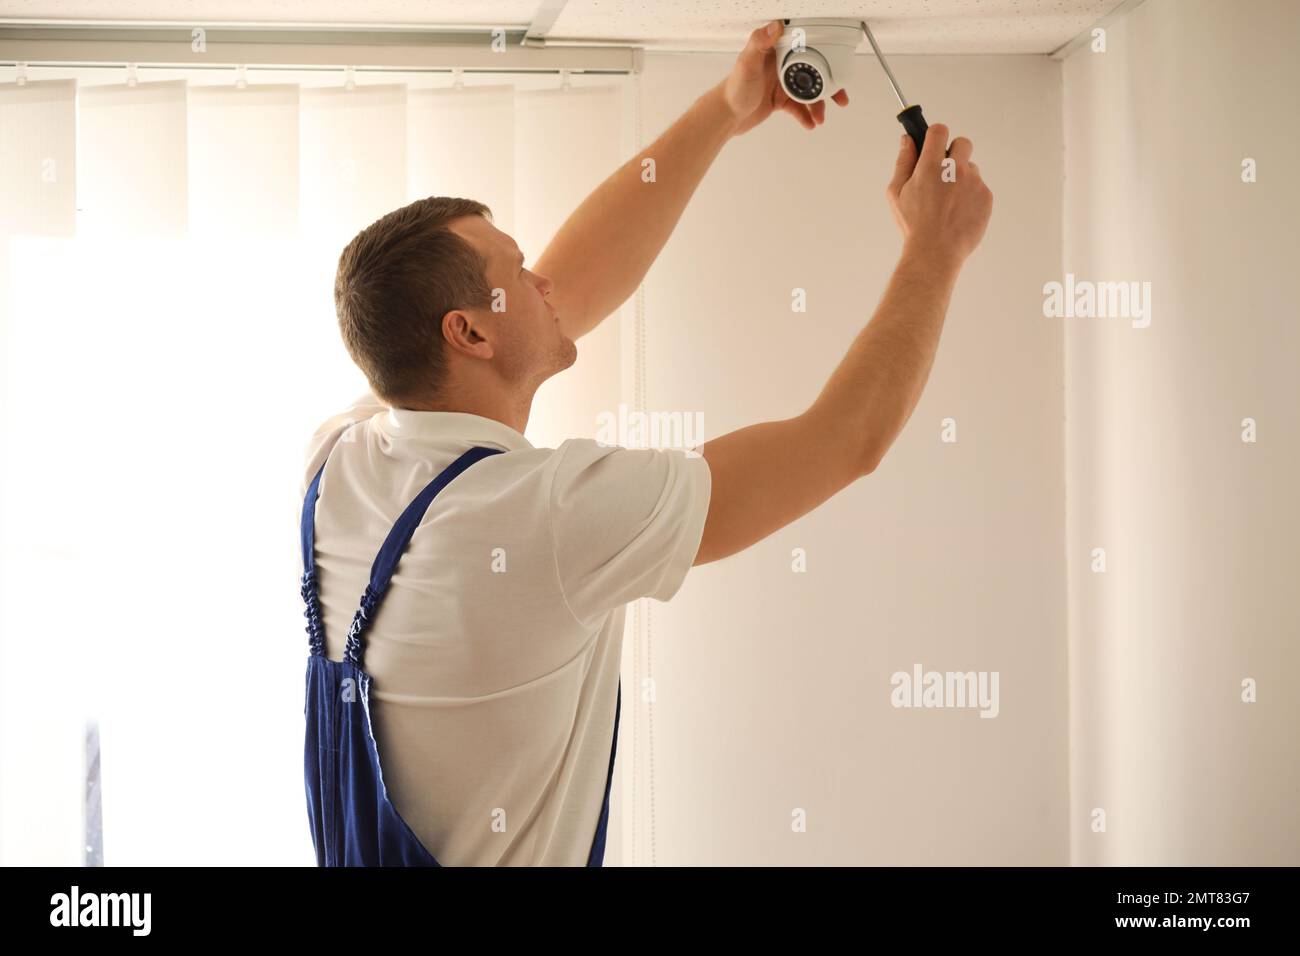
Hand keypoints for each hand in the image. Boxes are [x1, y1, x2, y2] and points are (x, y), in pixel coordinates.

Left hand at [720, 19, 849, 135]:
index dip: (824, 55)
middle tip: (840, 97)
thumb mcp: (747, 62)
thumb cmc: (733, 88)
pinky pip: (798, 108)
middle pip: (812, 73)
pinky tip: (810, 124)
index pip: (805, 49)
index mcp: (776, 53)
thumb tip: (776, 26)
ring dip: (817, 106)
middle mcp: (781, 67)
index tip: (838, 63)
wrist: (725, 115)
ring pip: (807, 93)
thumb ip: (759, 42)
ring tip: (820, 118)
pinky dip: (805, 116)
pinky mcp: (779, 100)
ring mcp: (781, 84)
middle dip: (828, 86)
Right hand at [886, 124, 992, 267]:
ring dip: (962, 178)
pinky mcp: (986, 196)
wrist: (935, 252)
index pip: (939, 131)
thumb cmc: (913, 225)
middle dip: (954, 153)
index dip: (935, 136)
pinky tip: (958, 212)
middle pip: (962, 143)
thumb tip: (907, 140)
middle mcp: (955, 170)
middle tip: (943, 173)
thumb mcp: (896, 192)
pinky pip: (979, 187)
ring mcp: (973, 183)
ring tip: (949, 202)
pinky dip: (971, 196)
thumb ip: (903, 162)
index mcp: (930, 166)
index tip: (933, 145)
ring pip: (971, 168)